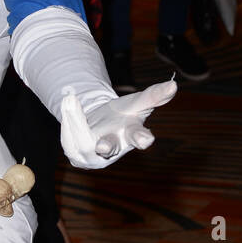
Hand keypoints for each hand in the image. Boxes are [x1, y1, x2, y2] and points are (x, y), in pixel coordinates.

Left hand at [60, 78, 177, 169]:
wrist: (98, 123)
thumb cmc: (121, 114)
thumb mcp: (136, 102)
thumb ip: (153, 96)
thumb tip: (174, 85)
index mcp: (132, 134)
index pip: (138, 137)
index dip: (143, 138)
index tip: (147, 140)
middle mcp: (115, 149)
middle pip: (110, 148)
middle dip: (106, 146)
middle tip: (102, 146)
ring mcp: (96, 156)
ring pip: (83, 141)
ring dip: (75, 119)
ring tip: (70, 99)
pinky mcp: (79, 157)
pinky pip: (68, 141)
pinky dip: (68, 122)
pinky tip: (69, 108)